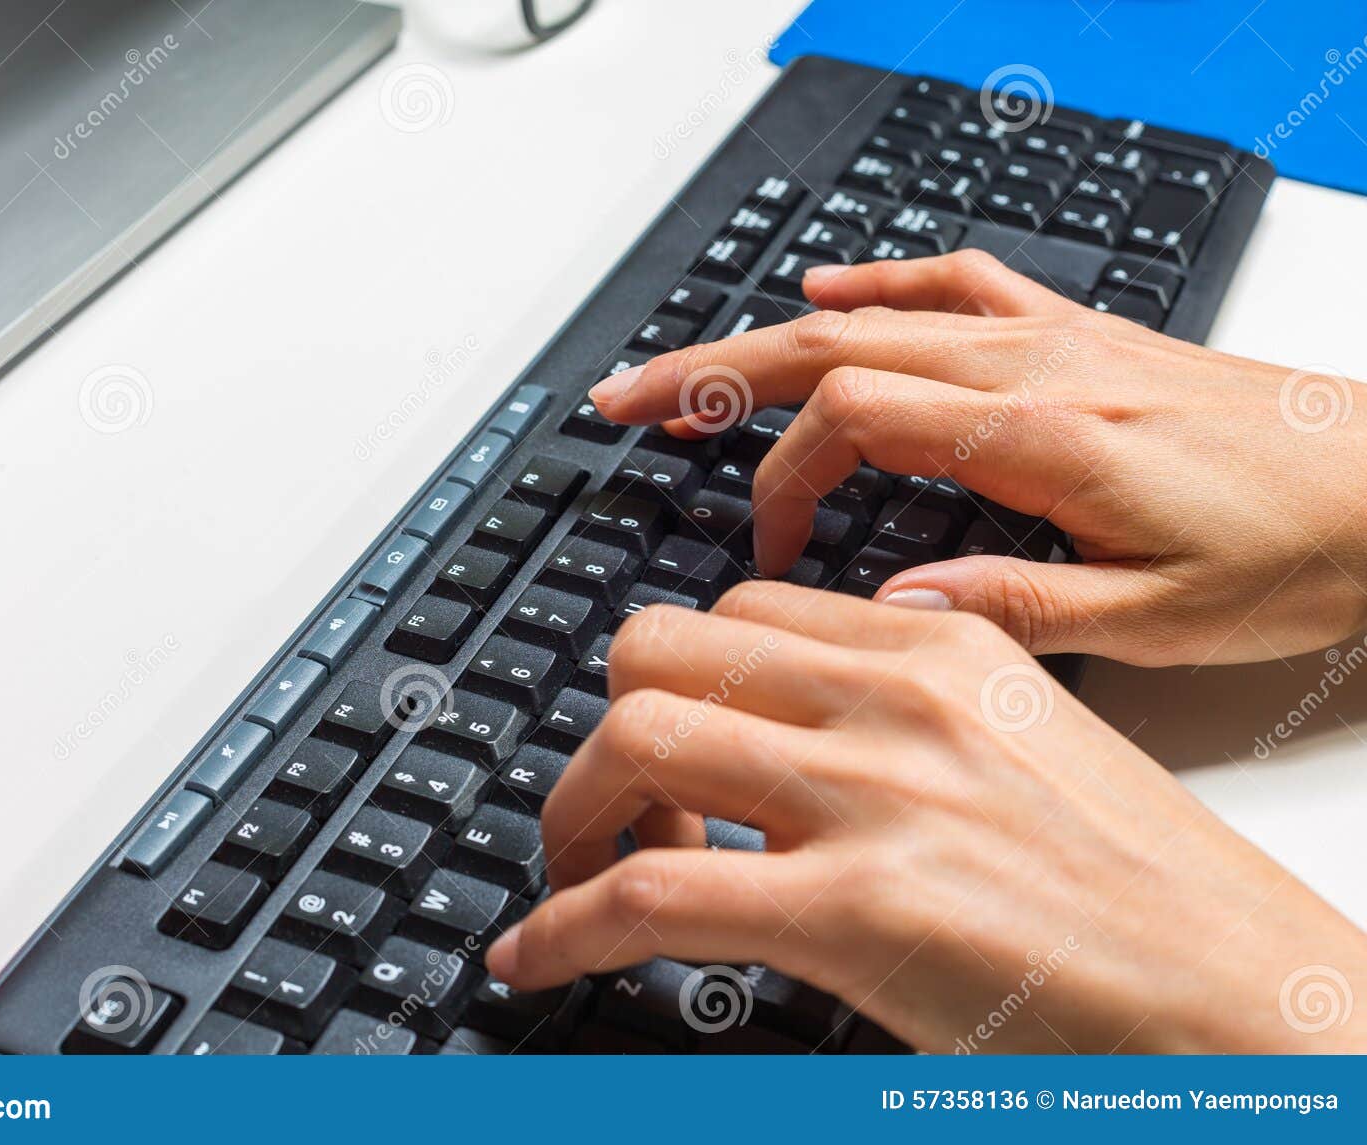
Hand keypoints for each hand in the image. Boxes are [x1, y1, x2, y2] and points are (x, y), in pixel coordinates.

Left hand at [484, 587, 1366, 1051]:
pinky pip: (644, 896)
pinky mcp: (857, 910)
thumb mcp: (1020, 750)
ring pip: (631, 740)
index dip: (671, 683)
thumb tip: (787, 741)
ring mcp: (872, 794)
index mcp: (938, 644)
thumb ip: (902, 720)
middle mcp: (896, 695)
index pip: (736, 611)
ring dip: (572, 816)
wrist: (1249, 1002)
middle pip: (658, 649)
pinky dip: (562, 926)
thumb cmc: (1145, 896)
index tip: (660, 750)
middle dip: (605, 733)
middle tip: (613, 814)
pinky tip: (538, 957)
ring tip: (581, 880)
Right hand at [585, 250, 1366, 665]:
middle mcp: (1031, 367)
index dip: (780, 481)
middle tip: (622, 402)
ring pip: (870, 315)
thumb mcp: (1163, 620)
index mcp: (1039, 435)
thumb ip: (1017, 613)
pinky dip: (876, 286)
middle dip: (710, 374)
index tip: (765, 555)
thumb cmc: (1296, 551)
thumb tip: (892, 615)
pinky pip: (954, 284)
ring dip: (762, 334)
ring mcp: (1050, 339)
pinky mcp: (1075, 337)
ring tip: (683, 365)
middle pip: (828, 345)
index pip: (852, 422)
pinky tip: (827, 290)